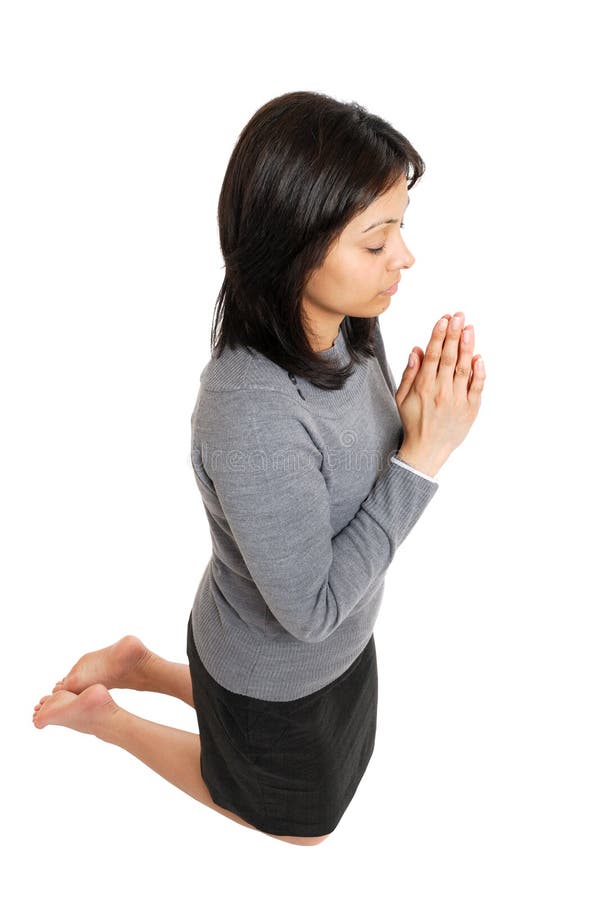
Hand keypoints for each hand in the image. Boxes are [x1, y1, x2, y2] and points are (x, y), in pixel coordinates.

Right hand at [394, 311, 485, 473]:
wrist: (425, 451)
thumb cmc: (412, 422)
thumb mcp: (402, 398)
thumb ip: (410, 373)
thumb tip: (417, 350)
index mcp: (423, 387)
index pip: (433, 355)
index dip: (439, 336)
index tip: (444, 320)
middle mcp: (441, 391)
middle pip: (449, 357)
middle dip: (454, 334)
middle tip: (459, 316)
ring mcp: (457, 400)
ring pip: (464, 368)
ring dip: (467, 347)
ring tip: (469, 329)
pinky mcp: (470, 409)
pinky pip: (477, 387)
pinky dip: (479, 372)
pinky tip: (478, 357)